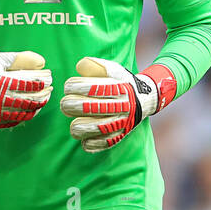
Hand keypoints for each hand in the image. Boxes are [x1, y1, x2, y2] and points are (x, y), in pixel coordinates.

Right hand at [0, 51, 52, 128]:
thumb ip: (19, 59)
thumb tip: (41, 62)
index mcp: (3, 83)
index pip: (30, 85)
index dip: (42, 83)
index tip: (49, 80)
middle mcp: (0, 99)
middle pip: (29, 100)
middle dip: (43, 96)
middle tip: (50, 91)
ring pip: (24, 113)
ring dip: (36, 107)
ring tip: (43, 101)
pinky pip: (14, 121)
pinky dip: (24, 117)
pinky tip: (31, 111)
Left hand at [60, 57, 175, 151]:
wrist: (145, 100)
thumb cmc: (121, 83)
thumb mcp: (113, 69)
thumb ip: (95, 65)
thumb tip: (80, 67)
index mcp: (118, 88)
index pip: (88, 87)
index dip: (72, 86)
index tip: (69, 86)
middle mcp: (121, 106)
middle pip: (86, 108)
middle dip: (69, 105)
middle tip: (66, 104)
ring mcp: (120, 123)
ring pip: (90, 129)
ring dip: (76, 126)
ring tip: (74, 122)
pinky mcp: (118, 137)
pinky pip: (98, 144)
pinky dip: (87, 142)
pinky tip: (85, 136)